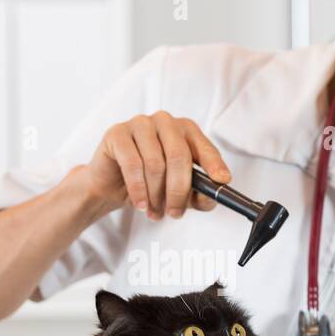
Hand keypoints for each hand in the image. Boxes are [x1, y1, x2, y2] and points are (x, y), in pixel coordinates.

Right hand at [83, 112, 231, 221]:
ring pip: (155, 163)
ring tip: (154, 211)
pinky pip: (132, 164)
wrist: (112, 184)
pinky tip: (140, 204)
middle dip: (178, 190)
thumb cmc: (149, 183)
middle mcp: (165, 122)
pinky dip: (138, 189)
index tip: (222, 181)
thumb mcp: (178, 192)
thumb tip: (212, 196)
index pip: (205, 147)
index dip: (214, 164)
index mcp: (185, 131)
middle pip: (179, 156)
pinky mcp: (118, 133)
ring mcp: (140, 124)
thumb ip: (199, 195)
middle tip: (175, 213)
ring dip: (155, 195)